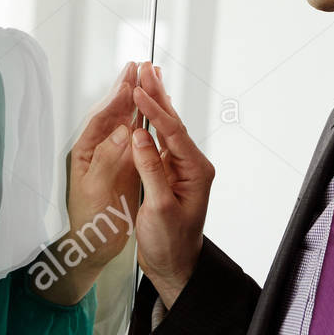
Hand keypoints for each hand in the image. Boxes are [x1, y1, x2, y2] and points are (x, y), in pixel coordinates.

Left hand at [55, 63, 141, 274]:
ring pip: (127, 121)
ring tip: (149, 78)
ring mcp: (114, 156)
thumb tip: (120, 132)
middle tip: (139, 65)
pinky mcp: (127, 166)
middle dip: (126, 89)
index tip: (128, 80)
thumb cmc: (89, 222)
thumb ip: (105, 160)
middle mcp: (100, 149)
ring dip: (138, 100)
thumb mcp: (94, 191)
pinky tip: (155, 110)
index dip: (115, 98)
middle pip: (114, 113)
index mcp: (86, 152)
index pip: (101, 118)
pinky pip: (138, 138)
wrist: (95, 246)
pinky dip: (146, 121)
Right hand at [130, 62, 213, 308]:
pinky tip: (143, 109)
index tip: (138, 90)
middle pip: (172, 123)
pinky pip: (157, 142)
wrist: (174, 265)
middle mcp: (191, 166)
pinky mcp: (168, 174)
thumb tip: (139, 135)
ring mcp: (180, 169)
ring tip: (145, 78)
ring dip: (154, 103)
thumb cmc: (170, 243)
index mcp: (195, 171)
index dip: (154, 110)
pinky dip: (148, 123)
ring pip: (165, 129)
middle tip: (145, 69)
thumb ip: (150, 169)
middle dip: (157, 95)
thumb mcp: (158, 207)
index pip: (172, 132)